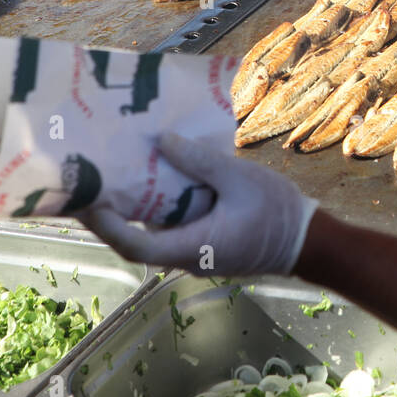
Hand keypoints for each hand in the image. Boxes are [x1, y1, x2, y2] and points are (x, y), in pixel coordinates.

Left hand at [78, 132, 316, 276]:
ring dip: (133, 211)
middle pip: (136, 242)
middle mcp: (187, 257)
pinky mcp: (206, 245)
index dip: (106, 226)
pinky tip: (157, 181)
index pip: (135, 246)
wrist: (309, 241)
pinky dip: (158, 209)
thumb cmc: (278, 213)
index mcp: (192, 246)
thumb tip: (160, 140)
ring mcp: (196, 253)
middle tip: (89, 183)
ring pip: (153, 235)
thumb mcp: (240, 179)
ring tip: (116, 176)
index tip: (87, 201)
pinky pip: (172, 230)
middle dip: (109, 216)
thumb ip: (200, 161)